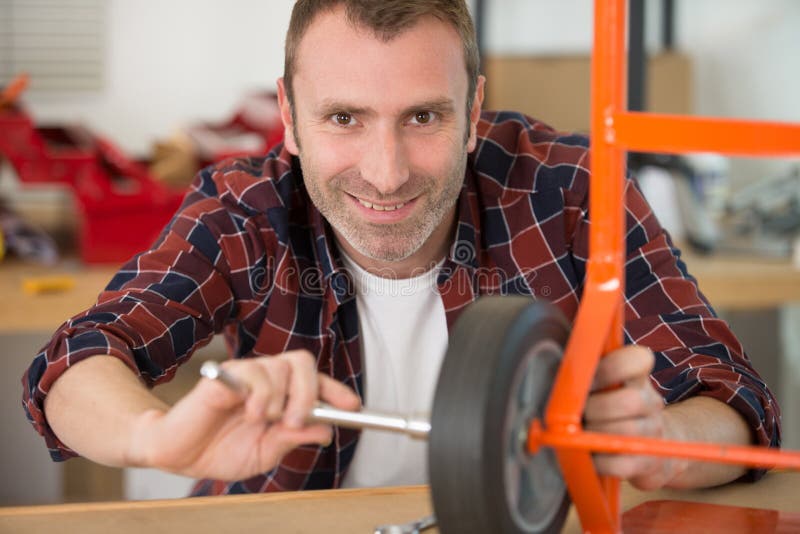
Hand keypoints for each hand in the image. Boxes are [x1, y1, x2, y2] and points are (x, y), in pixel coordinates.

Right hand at [128, 350, 360, 480]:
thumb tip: (325, 430)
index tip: (353, 406)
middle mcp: (268, 381)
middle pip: (304, 363)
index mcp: (282, 397)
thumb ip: (293, 438)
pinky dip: (259, 394)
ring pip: (280, 366)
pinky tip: (249, 412)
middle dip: (310, 392)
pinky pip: (253, 371)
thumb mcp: (266, 452)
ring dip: (278, 398)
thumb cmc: (220, 450)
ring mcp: (247, 375)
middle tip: (296, 419)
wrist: (179, 454)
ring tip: (262, 420)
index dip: (337, 391)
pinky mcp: (225, 375)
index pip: (317, 383)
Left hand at [584, 345, 686, 489]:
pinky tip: (590, 457)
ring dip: (595, 435)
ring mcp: (652, 432)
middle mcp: (649, 402)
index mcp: (637, 378)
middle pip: (630, 401)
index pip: (638, 360)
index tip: (588, 379)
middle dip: (595, 409)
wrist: (647, 449)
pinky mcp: (648, 461)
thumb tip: (551, 372)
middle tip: (578, 415)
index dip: (610, 368)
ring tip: (581, 436)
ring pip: (626, 433)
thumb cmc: (611, 412)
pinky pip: (621, 463)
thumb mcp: (605, 388)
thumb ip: (586, 376)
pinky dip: (599, 462)